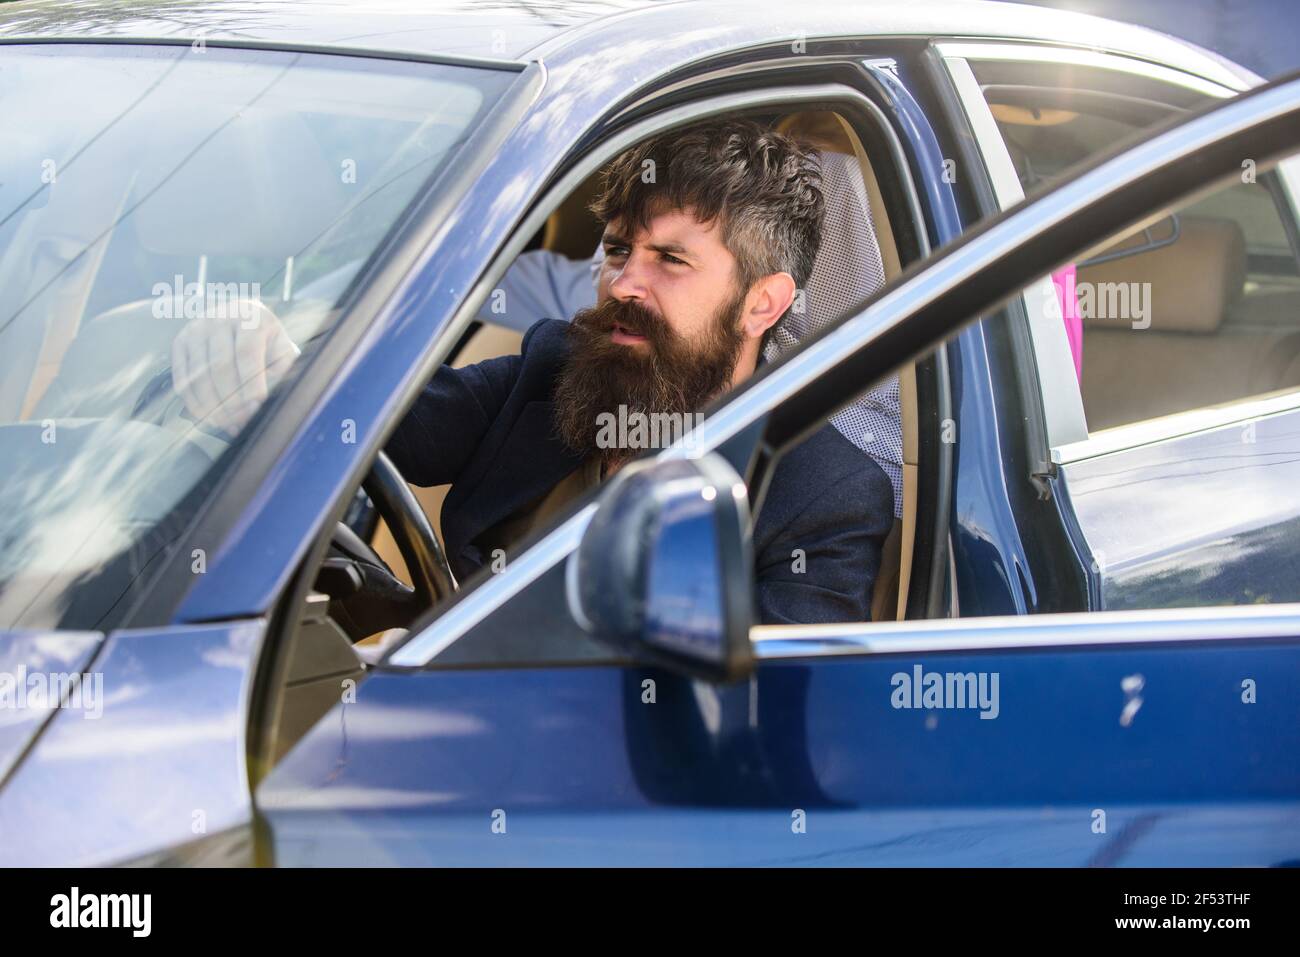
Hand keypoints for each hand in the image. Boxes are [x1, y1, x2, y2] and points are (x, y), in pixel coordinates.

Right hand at [171, 301, 299, 435]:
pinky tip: (211, 418)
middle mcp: (219, 317)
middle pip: (219, 365)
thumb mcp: (282, 352)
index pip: (246, 352)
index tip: (257, 406)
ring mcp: (196, 329)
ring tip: (229, 424)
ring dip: (212, 406)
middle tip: (242, 421)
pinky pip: (183, 379)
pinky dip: (195, 404)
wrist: (245, 326)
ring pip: (198, 375)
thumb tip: (261, 403)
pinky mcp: (180, 343)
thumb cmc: (269, 345)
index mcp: (250, 315)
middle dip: (231, 399)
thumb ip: (279, 373)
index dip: (250, 382)